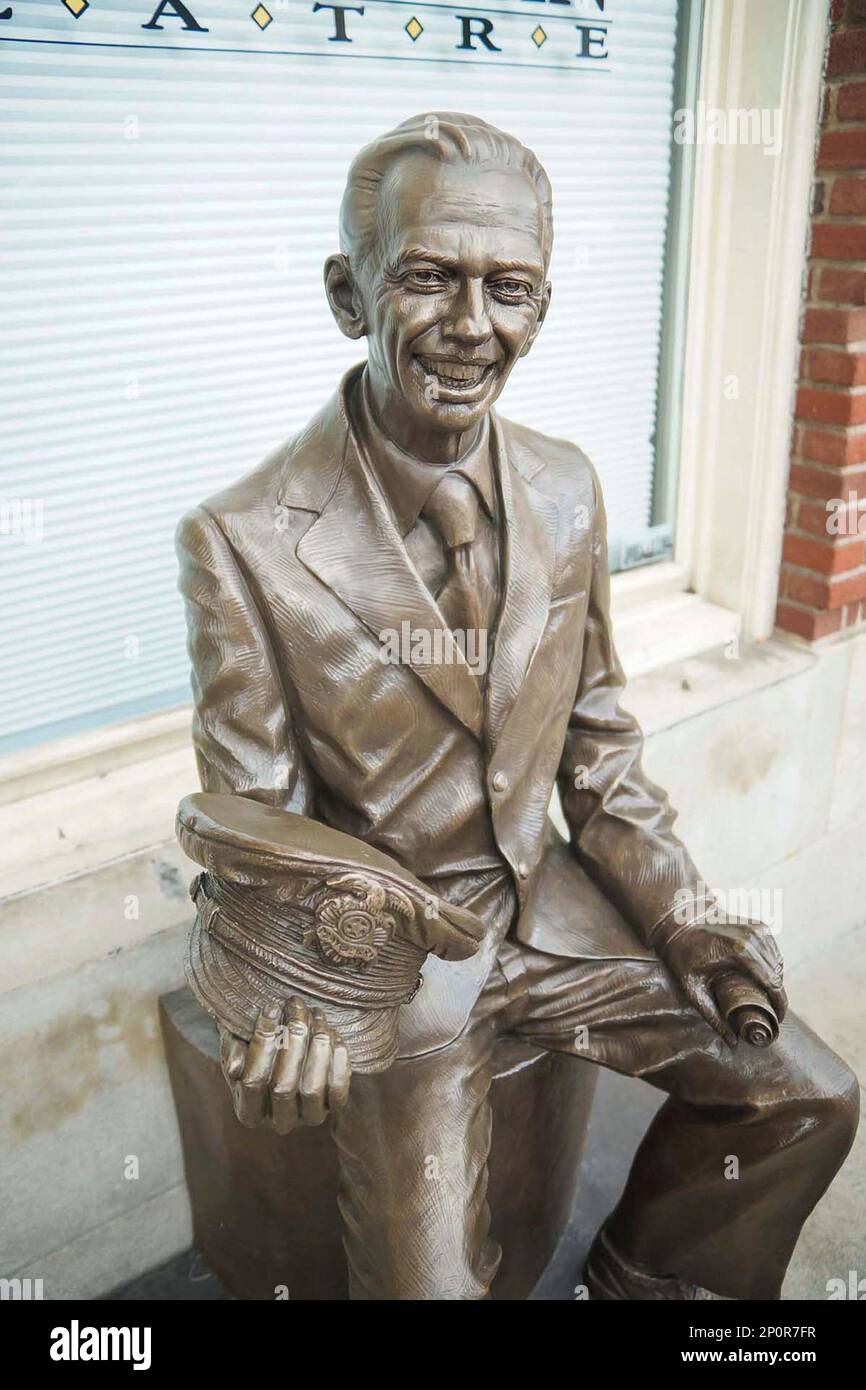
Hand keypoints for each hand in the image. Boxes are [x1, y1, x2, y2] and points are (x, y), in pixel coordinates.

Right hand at [218, 997, 351, 1131]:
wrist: (284, 1053)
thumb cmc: (254, 1045)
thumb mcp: (235, 1044)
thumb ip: (232, 1050)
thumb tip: (237, 1068)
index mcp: (247, 1111)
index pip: (252, 1081)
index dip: (261, 1043)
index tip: (270, 1006)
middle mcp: (277, 1121)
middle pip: (283, 1086)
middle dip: (292, 1040)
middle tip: (296, 1004)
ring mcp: (306, 1117)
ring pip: (312, 1089)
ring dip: (316, 1047)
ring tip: (315, 1013)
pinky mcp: (331, 1108)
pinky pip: (338, 1091)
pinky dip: (337, 1061)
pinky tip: (332, 1033)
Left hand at [657, 918, 786, 1047]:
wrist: (679, 918)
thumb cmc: (682, 953)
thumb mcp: (692, 988)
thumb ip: (712, 1016)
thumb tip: (733, 1042)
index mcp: (740, 952)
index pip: (773, 983)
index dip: (780, 1005)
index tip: (778, 1021)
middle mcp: (754, 938)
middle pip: (778, 976)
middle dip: (777, 997)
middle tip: (768, 1015)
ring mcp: (758, 930)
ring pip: (778, 963)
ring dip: (775, 982)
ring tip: (763, 999)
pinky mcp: (758, 926)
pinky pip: (773, 952)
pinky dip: (771, 967)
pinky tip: (761, 979)